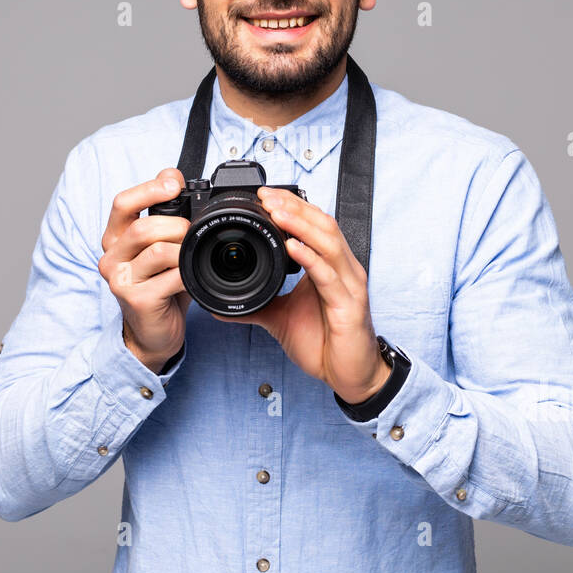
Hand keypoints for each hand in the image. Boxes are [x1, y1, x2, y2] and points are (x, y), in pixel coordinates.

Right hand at [97, 167, 191, 371]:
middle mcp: (111, 257)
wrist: (154, 333)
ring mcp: (120, 280)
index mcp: (115, 238)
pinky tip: (192, 277)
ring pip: (157, 250)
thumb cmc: (161, 287)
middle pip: (142, 227)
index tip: (174, 183)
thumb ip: (166, 218)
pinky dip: (187, 273)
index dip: (149, 188)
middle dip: (177, 225)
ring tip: (193, 255)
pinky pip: (170, 276)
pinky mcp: (136, 300)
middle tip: (193, 231)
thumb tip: (176, 181)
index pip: (123, 203)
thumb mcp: (162, 248)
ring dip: (183, 248)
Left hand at [208, 187, 389, 403]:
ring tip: (276, 212)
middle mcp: (343, 270)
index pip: (314, 225)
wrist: (349, 376)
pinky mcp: (349, 305)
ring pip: (328, 243)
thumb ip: (257, 306)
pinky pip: (328, 276)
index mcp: (329, 267)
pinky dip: (310, 257)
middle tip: (266, 196)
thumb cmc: (324, 344)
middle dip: (294, 207)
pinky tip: (292, 247)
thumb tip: (223, 305)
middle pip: (323, 225)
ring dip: (300, 224)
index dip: (292, 206)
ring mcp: (349, 285)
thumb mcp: (281, 319)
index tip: (265, 196)